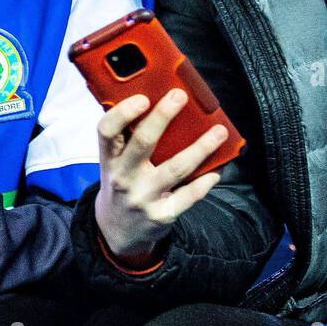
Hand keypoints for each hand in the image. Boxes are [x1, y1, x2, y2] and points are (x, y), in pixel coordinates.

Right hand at [94, 88, 227, 263]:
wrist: (117, 229)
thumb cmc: (123, 182)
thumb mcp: (115, 161)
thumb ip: (129, 136)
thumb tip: (162, 101)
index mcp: (110, 158)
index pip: (107, 131)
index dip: (123, 113)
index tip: (143, 98)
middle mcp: (123, 177)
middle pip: (142, 143)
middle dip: (163, 117)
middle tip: (180, 96)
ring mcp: (142, 197)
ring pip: (175, 168)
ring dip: (200, 148)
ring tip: (219, 132)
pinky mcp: (161, 215)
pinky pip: (189, 195)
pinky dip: (206, 181)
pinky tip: (217, 169)